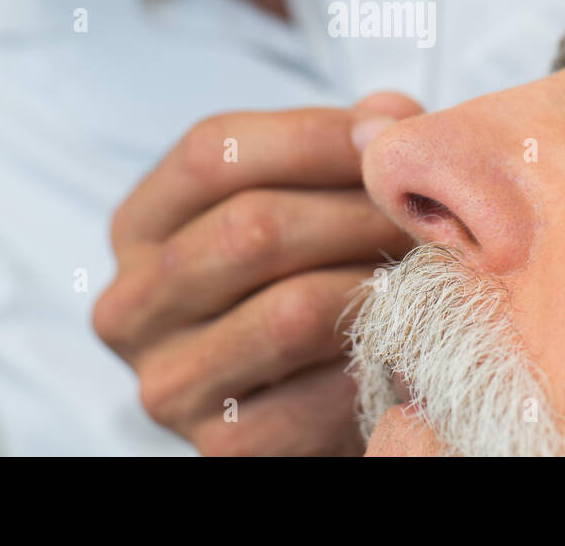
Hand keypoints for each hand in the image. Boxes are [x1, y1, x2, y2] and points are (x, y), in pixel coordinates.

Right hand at [93, 93, 419, 455]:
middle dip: (361, 212)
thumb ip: (341, 147)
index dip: (314, 136)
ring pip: (291, 310)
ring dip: (380, 284)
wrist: (310, 404)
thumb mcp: (306, 198)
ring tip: (434, 270)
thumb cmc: (310, 276)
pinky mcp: (222, 447)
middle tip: (431, 213)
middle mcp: (131, 304)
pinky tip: (413, 339)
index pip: (214, 153)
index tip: (391, 133)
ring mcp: (168, 382)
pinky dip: (380, 359)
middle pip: (253, 228)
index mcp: (140, 226)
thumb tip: (388, 116)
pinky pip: (320, 392)